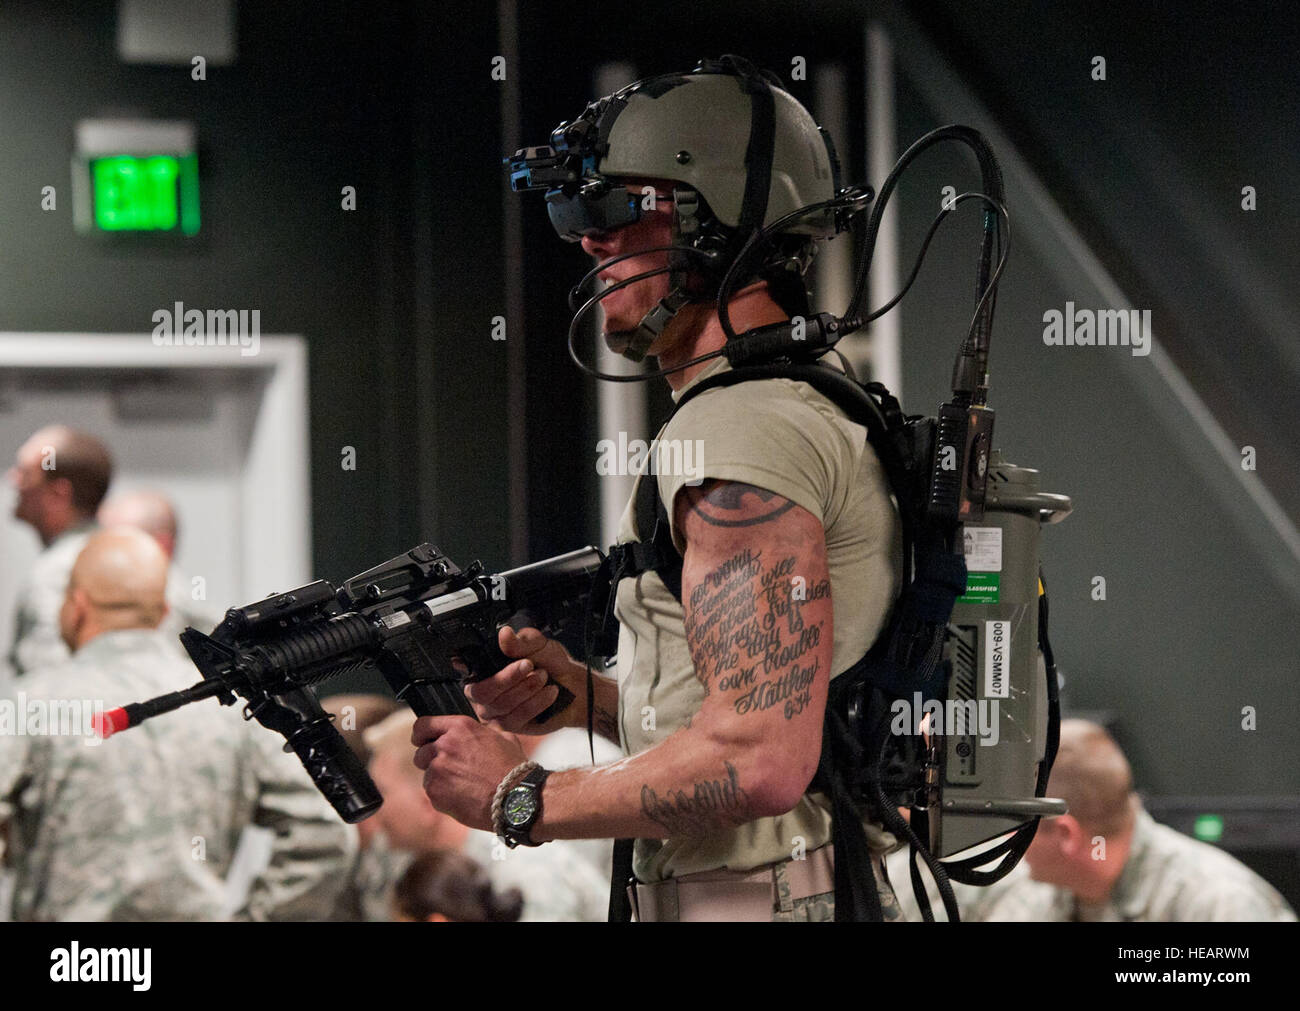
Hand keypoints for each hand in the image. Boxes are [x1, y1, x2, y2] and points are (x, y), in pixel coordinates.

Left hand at [411, 716, 526, 831]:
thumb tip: (485, 728)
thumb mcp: (504, 738)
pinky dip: (443, 795)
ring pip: (427, 773)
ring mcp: (437, 769)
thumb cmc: (513, 769)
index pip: (423, 725)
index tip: (421, 741)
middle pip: (421, 752)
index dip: (421, 734)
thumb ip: (486, 730)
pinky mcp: (434, 791)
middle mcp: (444, 745)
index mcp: (460, 727)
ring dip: (438, 778)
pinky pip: (432, 791)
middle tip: (450, 770)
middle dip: (430, 761)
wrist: (514, 798)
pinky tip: (463, 797)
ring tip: (462, 786)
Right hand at [464, 626, 588, 733]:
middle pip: (484, 692)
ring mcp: (494, 713)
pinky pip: (518, 716)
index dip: (484, 668)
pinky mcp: (509, 727)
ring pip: (502, 705)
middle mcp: (482, 694)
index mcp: (481, 671)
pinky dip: (537, 702)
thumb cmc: (548, 663)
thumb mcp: (537, 645)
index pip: (469, 672)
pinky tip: (549, 692)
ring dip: (527, 688)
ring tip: (543, 676)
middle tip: (530, 665)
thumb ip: (519, 641)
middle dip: (509, 678)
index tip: (514, 660)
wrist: (571, 684)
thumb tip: (505, 634)